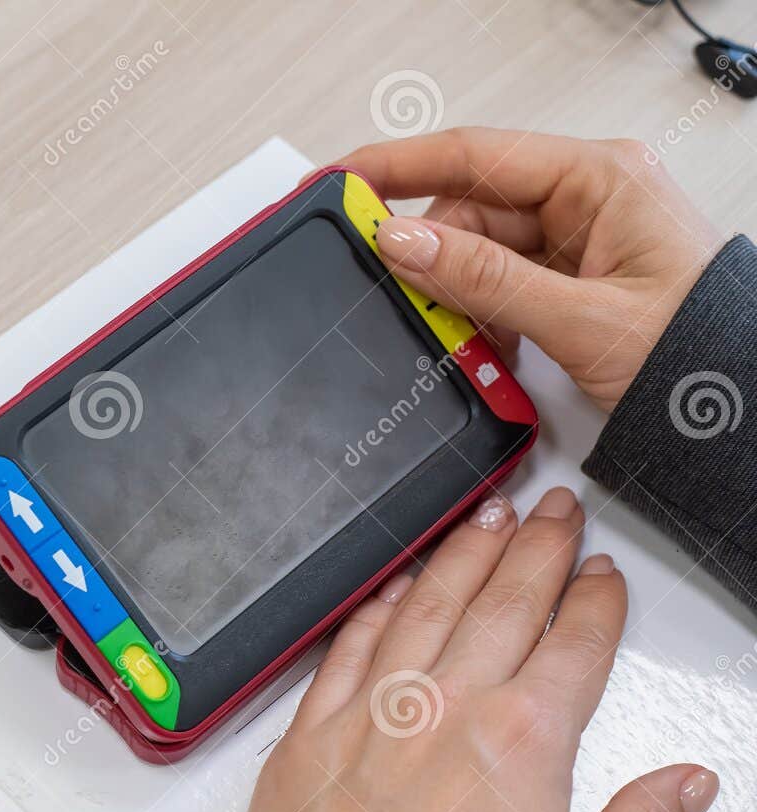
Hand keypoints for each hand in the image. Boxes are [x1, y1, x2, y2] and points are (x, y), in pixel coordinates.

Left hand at [239, 486, 718, 811]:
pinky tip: (396, 586)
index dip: (596, 600)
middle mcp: (444, 708)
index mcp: (523, 741)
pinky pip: (349, 647)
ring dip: (463, 553)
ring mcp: (372, 712)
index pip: (575, 643)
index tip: (604, 571)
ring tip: (488, 513)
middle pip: (504, 602)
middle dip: (538, 545)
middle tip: (557, 506)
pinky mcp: (309, 732)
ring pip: (425, 606)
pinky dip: (377, 607)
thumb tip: (687, 785)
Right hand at [336, 127, 722, 411]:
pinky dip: (482, 317)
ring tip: (457, 340)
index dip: (398, 166)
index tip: (340, 182)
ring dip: (457, 298)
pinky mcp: (574, 280)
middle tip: (391, 297)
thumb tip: (402, 243)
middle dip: (429, 259)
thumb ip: (483, 279)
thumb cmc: (698, 351)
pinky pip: (502, 286)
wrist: (740, 411)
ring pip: (480, 255)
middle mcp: (588, 198)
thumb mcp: (578, 319)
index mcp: (600, 179)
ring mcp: (581, 240)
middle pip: (470, 212)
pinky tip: (483, 346)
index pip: (476, 155)